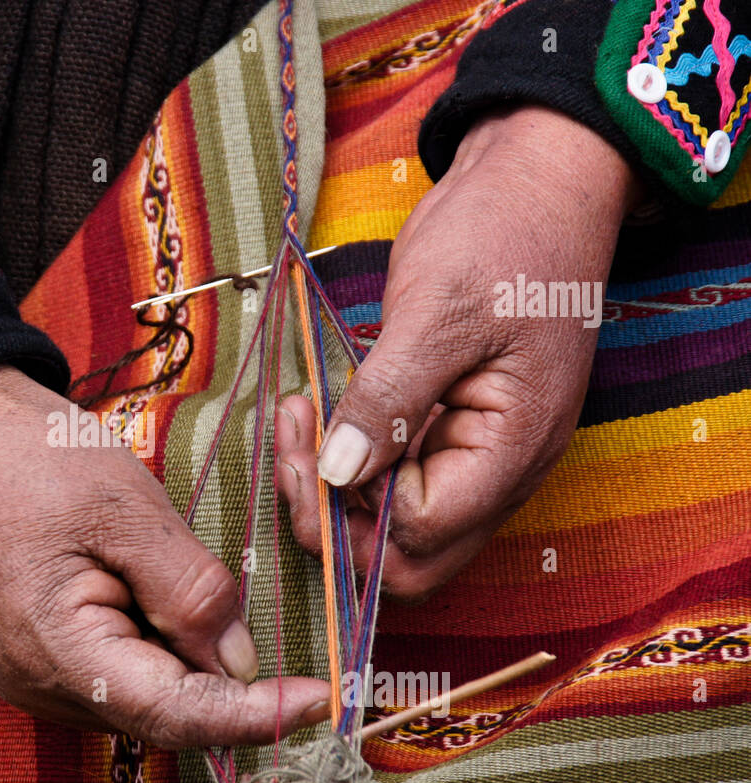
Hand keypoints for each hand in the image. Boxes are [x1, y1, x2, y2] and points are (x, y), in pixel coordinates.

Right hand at [0, 365, 330, 747]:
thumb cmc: (35, 458)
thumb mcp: (128, 508)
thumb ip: (191, 591)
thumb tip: (242, 664)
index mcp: (53, 649)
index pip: (172, 713)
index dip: (252, 715)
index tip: (321, 698)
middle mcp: (37, 685)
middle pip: (159, 713)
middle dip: (225, 684)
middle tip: (278, 641)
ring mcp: (30, 678)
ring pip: (142, 698)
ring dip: (189, 662)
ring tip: (181, 583)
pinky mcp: (34, 661)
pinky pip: (116, 676)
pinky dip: (157, 650)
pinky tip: (156, 596)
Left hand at [276, 106, 642, 600]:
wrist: (536, 180)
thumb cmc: (503, 234)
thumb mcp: (439, 312)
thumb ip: (390, 398)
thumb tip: (337, 475)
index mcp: (513, 448)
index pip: (421, 531)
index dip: (356, 508)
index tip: (308, 448)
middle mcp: (500, 468)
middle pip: (412, 557)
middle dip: (338, 524)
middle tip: (291, 456)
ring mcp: (477, 452)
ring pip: (397, 523)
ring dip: (336, 491)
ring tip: (296, 421)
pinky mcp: (451, 428)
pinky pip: (396, 476)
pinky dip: (349, 459)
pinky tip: (316, 414)